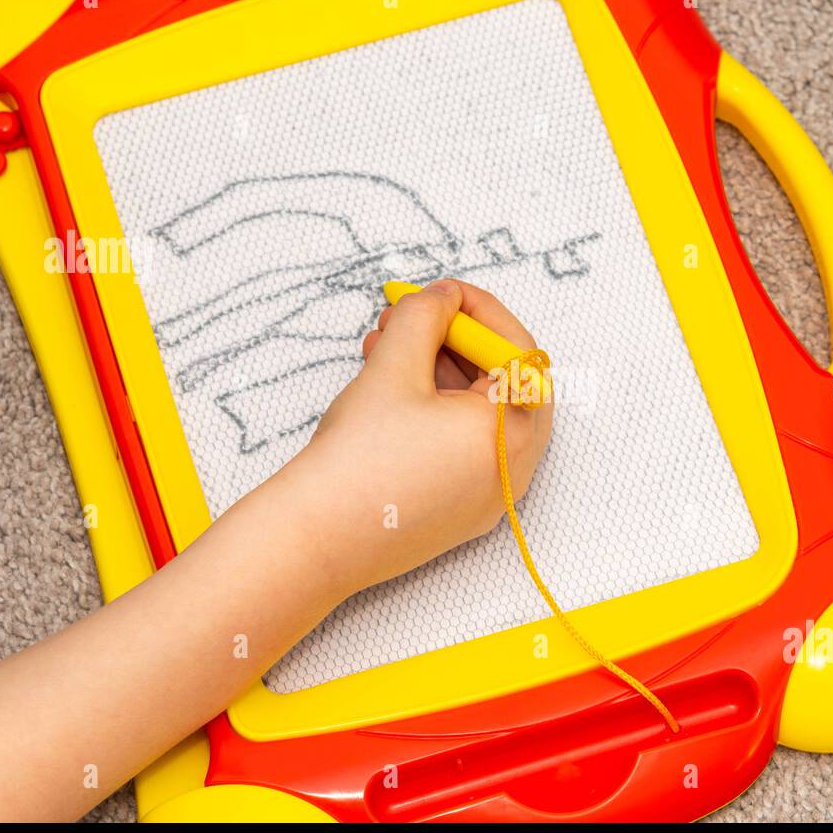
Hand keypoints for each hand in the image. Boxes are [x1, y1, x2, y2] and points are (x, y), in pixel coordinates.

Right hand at [285, 279, 553, 593]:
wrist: (316, 539)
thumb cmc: (360, 459)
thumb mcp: (395, 366)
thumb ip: (426, 317)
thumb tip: (444, 298)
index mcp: (513, 431)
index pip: (517, 352)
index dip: (479, 312)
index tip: (441, 293)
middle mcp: (513, 468)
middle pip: (501, 383)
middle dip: (453, 341)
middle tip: (410, 317)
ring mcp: (488, 493)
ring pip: (477, 413)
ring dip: (436, 371)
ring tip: (382, 347)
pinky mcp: (460, 510)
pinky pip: (463, 446)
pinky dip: (435, 410)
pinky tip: (389, 388)